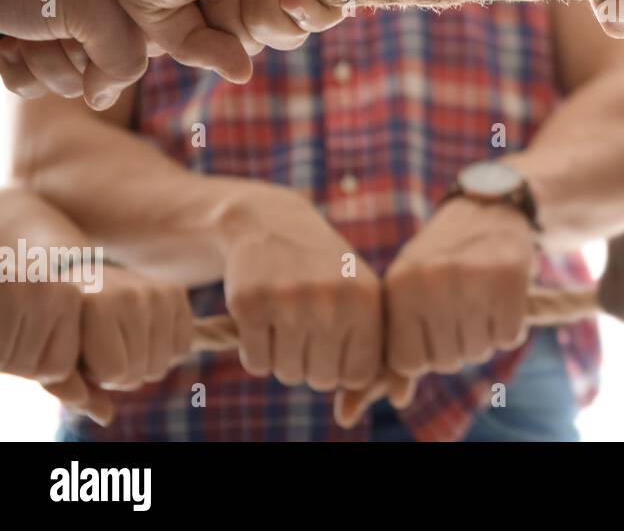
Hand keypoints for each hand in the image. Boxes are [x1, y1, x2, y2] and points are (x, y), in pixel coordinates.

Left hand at [0, 0, 146, 109]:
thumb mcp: (98, 7)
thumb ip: (126, 59)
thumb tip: (100, 99)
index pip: (158, 38)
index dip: (133, 48)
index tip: (103, 28)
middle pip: (114, 65)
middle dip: (79, 57)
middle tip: (55, 26)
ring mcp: (61, 20)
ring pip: (73, 80)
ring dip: (42, 64)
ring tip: (22, 29)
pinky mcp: (25, 38)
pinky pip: (36, 83)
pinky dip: (16, 69)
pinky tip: (4, 41)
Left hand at [43, 265, 193, 425]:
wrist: (84, 282)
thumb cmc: (67, 326)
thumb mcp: (59, 355)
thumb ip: (71, 388)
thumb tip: (105, 417)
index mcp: (94, 305)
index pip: (115, 372)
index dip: (96, 375)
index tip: (85, 354)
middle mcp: (131, 293)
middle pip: (139, 371)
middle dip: (120, 373)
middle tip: (105, 349)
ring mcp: (158, 291)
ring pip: (161, 365)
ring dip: (142, 365)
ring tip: (123, 342)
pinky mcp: (177, 292)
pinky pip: (181, 349)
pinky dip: (166, 352)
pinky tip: (145, 335)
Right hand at [113, 0, 357, 82]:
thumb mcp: (152, 5)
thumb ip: (191, 49)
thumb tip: (243, 75)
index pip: (219, 44)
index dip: (201, 26)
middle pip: (250, 44)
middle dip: (227, 14)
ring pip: (285, 37)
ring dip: (258, 6)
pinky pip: (326, 20)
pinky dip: (303, 9)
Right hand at [219, 185, 381, 395]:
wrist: (271, 223)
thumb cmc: (325, 271)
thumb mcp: (359, 295)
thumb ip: (368, 347)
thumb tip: (362, 405)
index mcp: (366, 300)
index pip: (358, 375)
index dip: (342, 367)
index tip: (334, 343)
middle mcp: (332, 301)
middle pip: (321, 379)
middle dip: (311, 364)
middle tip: (305, 328)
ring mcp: (290, 301)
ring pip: (287, 374)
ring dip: (283, 358)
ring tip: (286, 320)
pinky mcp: (250, 303)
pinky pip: (255, 363)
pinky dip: (255, 351)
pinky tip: (262, 318)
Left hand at [383, 197, 534, 375]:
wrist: (489, 205)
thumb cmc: (442, 258)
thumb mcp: (409, 290)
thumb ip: (400, 344)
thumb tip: (397, 399)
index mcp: (400, 285)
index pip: (409, 362)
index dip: (426, 354)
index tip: (434, 329)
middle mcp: (433, 281)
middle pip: (447, 360)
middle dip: (457, 345)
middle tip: (462, 309)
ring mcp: (472, 278)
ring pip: (479, 352)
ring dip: (484, 336)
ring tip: (481, 301)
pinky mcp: (510, 277)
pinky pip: (510, 338)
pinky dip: (509, 327)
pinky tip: (502, 298)